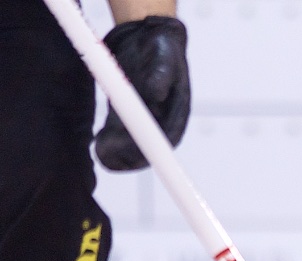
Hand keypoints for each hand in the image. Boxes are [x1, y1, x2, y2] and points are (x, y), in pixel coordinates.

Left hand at [95, 16, 191, 170]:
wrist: (145, 35)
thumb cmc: (162, 47)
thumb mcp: (165, 57)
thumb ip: (162, 75)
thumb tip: (157, 94)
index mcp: (176, 113)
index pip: (165, 141)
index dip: (151, 151)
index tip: (136, 156)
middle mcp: (160, 120)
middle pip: (145, 147)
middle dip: (127, 155)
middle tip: (109, 157)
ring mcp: (141, 117)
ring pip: (128, 142)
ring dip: (114, 150)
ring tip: (99, 151)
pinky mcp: (123, 111)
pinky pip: (115, 131)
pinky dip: (107, 139)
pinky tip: (97, 143)